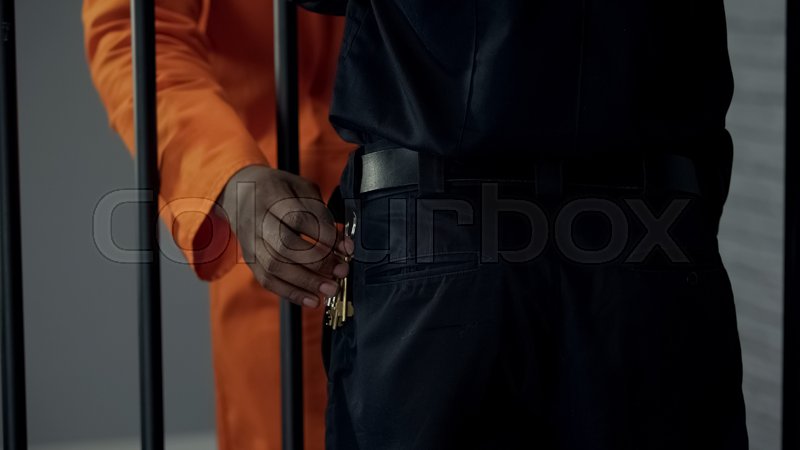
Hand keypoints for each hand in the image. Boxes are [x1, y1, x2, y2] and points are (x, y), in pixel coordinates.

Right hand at [218, 165, 353, 307]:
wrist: (239, 191)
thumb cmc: (279, 190)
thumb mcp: (302, 189)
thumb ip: (322, 214)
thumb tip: (343, 246)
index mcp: (271, 194)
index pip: (298, 218)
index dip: (324, 236)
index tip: (346, 248)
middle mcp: (256, 219)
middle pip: (284, 245)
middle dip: (317, 261)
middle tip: (341, 271)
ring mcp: (250, 241)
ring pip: (274, 266)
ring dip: (306, 282)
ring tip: (331, 288)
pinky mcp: (250, 259)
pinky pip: (267, 280)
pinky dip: (292, 293)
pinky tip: (312, 300)